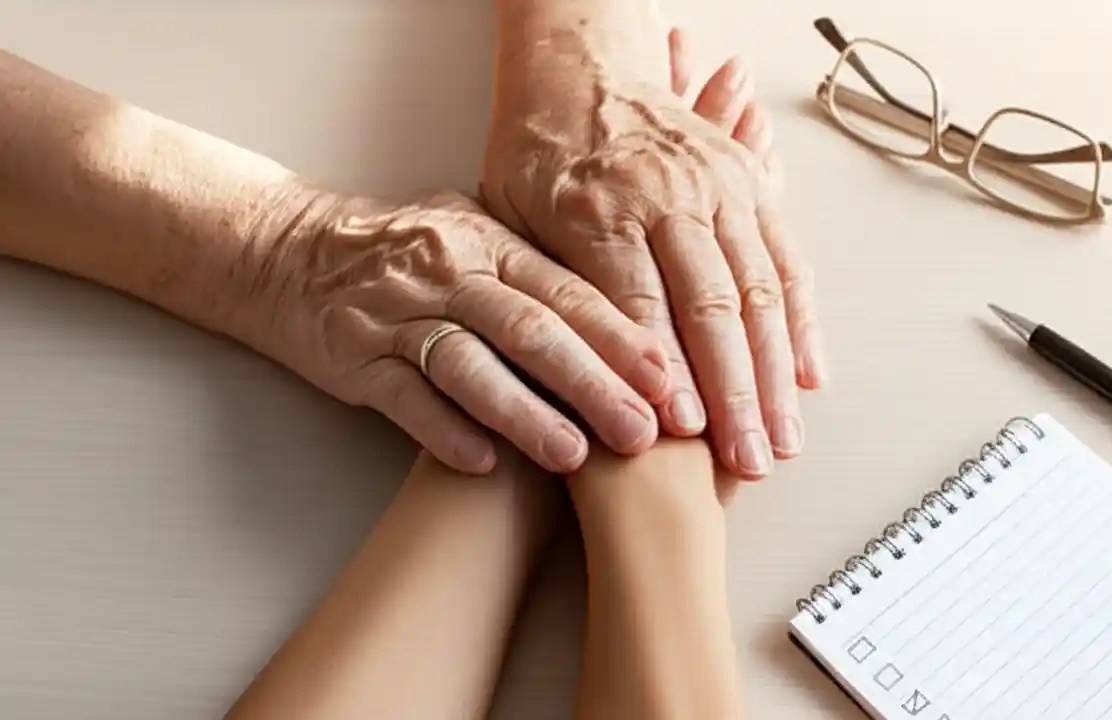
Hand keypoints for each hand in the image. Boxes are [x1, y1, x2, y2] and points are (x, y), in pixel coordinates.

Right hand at [241, 189, 669, 474]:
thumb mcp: (474, 235)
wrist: (287, 251)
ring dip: (524, 413)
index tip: (673, 380)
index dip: (622, 337)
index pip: (569, 292)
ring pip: (469, 365)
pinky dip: (443, 429)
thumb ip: (540, 270)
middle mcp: (450, 273)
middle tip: (643, 433)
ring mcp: (399, 316)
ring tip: (574, 456)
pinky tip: (482, 462)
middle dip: (592, 383)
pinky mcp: (354, 357)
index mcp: (491, 242)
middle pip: (530, 329)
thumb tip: (636, 314)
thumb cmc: (405, 251)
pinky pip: (404, 397)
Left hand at [483, 30, 823, 479]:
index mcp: (600, 206)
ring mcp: (718, 188)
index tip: (681, 433)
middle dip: (734, 393)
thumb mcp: (513, 215)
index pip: (640, 305)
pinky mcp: (750, 187)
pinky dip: (802, 324)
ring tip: (783, 438)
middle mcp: (669, 196)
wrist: (577, 64)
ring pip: (758, 292)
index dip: (662, 372)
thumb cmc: (535, 150)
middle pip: (710, 308)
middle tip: (748, 458)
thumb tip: (582, 370)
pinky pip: (787, 261)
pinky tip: (809, 376)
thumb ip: (550, 283)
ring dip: (775, 374)